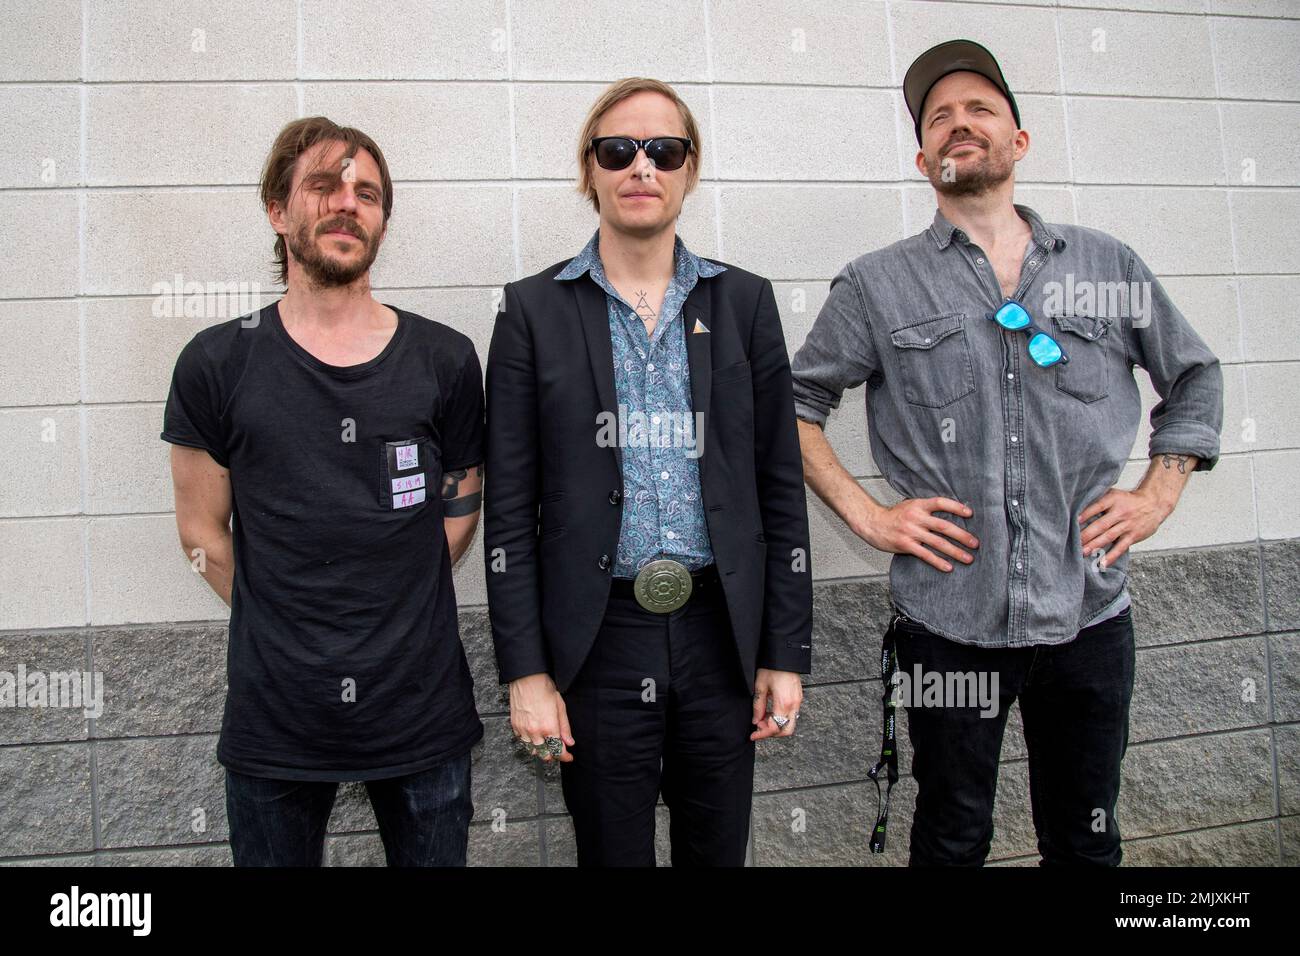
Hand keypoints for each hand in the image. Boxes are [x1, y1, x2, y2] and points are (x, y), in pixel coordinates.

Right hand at [508, 673, 574, 762]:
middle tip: (558, 749)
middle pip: (544, 755)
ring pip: (532, 750)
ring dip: (541, 750)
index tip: (568, 756)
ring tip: (546, 743)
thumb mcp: (560, 707)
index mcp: (549, 727)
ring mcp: (523, 730)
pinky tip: (535, 735)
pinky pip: (522, 742)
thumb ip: (565, 727)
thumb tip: (569, 742)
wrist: (527, 678)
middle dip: (553, 755)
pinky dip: (529, 742)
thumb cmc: (544, 688)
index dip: (565, 756)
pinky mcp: (515, 726)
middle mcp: (535, 731)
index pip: (558, 750)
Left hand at [751, 668, 802, 739]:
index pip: (774, 728)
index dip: (762, 734)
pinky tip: (771, 711)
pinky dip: (781, 718)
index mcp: (783, 703)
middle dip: (772, 733)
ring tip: (763, 717)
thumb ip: (758, 706)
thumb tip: (756, 721)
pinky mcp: (799, 698)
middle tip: (759, 727)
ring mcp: (798, 702)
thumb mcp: (760, 686)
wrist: (785, 655)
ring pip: (790, 724)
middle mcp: (794, 705)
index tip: (753, 735)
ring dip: (776, 725)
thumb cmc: (772, 668)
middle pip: (786, 731)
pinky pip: (792, 715)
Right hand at [858, 497, 978, 572]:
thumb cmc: (893, 516)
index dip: (956, 507)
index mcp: (918, 505)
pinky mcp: (905, 545)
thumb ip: (926, 509)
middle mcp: (915, 517)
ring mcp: (910, 532)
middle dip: (962, 535)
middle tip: (976, 543)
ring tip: (968, 558)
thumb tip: (948, 513)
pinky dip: (938, 561)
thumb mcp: (909, 505)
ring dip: (955, 551)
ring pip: (937, 542)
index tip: (970, 514)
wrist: (872, 523)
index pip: (940, 503)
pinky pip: (925, 554)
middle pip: (943, 526)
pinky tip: (948, 567)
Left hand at [1079, 487, 1169, 567]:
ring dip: (1095, 545)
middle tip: (1073, 542)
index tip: (1073, 521)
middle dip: (1086, 534)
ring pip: (1109, 536)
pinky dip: (1112, 556)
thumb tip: (1075, 506)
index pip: (1097, 506)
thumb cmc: (1128, 500)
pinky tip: (1103, 563)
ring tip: (1083, 552)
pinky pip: (1121, 547)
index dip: (1085, 514)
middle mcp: (1120, 512)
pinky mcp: (1133, 535)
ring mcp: (1127, 525)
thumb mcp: (1114, 494)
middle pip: (1101, 524)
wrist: (1154, 503)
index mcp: (1113, 500)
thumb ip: (1098, 500)